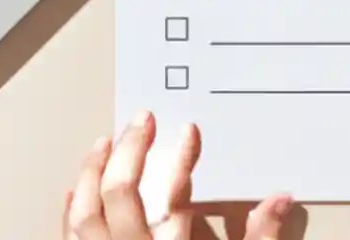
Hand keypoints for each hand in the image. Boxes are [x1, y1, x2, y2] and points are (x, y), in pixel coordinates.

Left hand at [64, 111, 293, 239]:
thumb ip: (260, 239)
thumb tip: (279, 199)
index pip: (171, 199)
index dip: (180, 160)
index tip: (187, 131)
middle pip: (115, 195)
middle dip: (128, 152)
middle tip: (140, 121)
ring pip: (81, 216)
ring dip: (90, 174)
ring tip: (102, 145)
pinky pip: (70, 238)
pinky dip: (71, 211)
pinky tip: (73, 192)